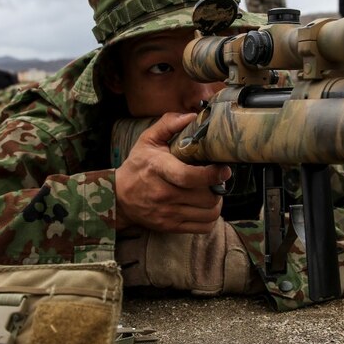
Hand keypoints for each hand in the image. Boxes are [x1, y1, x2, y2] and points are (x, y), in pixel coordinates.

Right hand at [114, 113, 231, 233]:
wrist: (119, 198)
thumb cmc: (137, 166)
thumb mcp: (147, 140)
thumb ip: (168, 124)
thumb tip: (192, 116)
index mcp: (159, 169)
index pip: (189, 177)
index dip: (212, 174)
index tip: (224, 169)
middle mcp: (164, 194)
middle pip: (205, 197)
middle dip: (217, 188)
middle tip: (217, 180)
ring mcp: (168, 213)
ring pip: (208, 214)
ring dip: (217, 203)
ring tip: (212, 192)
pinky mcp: (171, 226)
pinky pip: (203, 228)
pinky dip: (210, 218)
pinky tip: (205, 207)